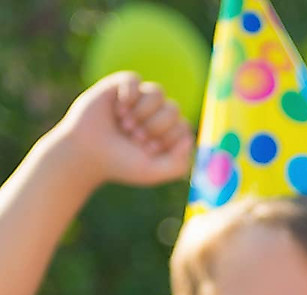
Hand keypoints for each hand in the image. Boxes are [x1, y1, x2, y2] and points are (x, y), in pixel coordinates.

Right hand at [55, 73, 192, 188]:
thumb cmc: (120, 164)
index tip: (148, 149)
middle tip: (134, 137)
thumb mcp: (153, 171)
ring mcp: (139, 100)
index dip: (167, 139)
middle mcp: (156, 116)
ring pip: (157, 92)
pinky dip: (128, 94)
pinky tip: (118, 108)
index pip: (184, 128)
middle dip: (154, 126)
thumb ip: (179, 164)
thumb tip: (188, 138)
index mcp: (168, 135)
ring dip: (142, 112)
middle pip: (173, 109)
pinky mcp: (120, 87)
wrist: (86, 152)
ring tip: (125, 124)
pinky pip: (134, 79)